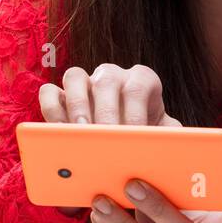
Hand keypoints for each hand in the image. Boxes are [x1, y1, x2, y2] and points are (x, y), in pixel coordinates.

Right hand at [38, 63, 181, 126]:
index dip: (134, 113)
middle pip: (106, 82)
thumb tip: (172, 147)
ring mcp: (85, 81)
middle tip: (104, 139)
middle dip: (105, 113)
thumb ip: (170, 138)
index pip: (138, 88)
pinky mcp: (60, 94)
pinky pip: (50, 91)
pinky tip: (57, 132)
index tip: (130, 137)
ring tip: (79, 134)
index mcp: (142, 80)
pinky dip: (51, 109)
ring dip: (76, 106)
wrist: (129, 138)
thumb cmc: (147, 135)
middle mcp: (113, 75)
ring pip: (75, 77)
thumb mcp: (164, 134)